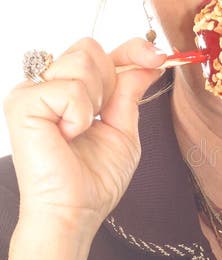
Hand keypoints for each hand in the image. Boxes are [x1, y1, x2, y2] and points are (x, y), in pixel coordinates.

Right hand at [3, 36, 166, 237]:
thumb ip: (131, 91)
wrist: (75, 211)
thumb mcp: (124, 128)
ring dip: (95, 100)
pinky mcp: (23, 102)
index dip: (133, 49)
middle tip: (100, 118)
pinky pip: (69, 89)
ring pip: (81, 61)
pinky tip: (66, 137)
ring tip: (79, 131)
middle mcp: (47, 85)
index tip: (160, 58)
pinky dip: (79, 116)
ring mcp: (32, 91)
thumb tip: (151, 61)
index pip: (100, 51)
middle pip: (90, 48)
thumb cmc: (94, 180)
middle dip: (110, 81)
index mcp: (70, 89)